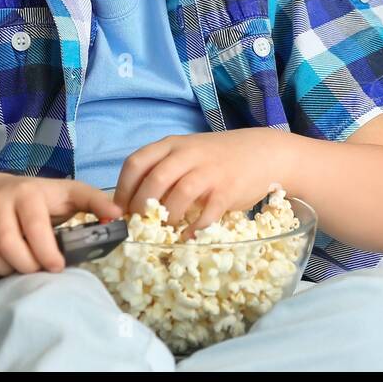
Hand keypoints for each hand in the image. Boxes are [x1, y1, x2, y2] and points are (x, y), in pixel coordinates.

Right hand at [0, 175, 124, 280]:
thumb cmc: (39, 198)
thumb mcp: (68, 193)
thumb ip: (93, 202)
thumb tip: (119, 216)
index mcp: (29, 192)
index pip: (35, 224)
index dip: (46, 249)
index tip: (58, 267)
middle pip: (9, 244)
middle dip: (28, 265)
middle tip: (42, 271)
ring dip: (8, 270)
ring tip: (24, 271)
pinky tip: (3, 271)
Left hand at [113, 129, 285, 239]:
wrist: (262, 152)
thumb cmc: (217, 158)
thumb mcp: (186, 153)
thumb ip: (162, 170)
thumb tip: (132, 204)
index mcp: (172, 145)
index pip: (136, 163)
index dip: (122, 189)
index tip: (120, 211)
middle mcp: (188, 154)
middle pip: (155, 179)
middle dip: (142, 206)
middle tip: (141, 224)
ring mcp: (209, 171)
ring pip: (179, 194)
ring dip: (168, 216)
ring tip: (166, 228)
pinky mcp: (228, 189)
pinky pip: (207, 213)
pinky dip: (194, 229)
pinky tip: (189, 236)